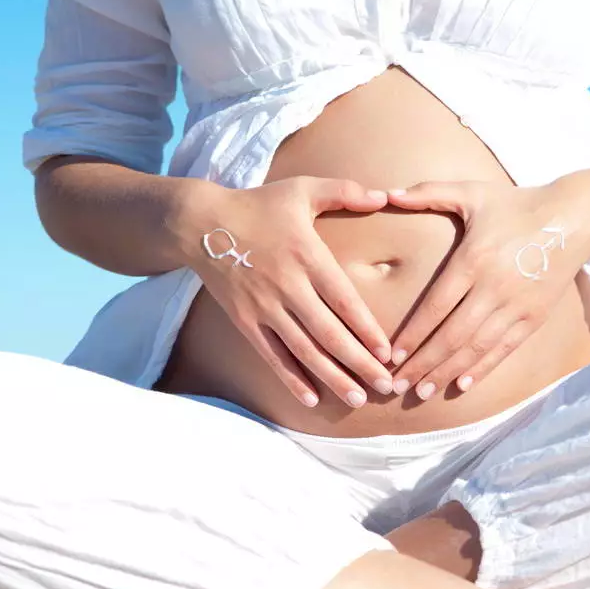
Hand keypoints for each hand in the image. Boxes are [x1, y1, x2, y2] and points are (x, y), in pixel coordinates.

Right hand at [186, 176, 394, 407]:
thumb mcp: (302, 189)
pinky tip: (311, 399)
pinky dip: (291, 379)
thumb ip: (344, 191)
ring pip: (303, 351)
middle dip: (359, 364)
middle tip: (385, 386)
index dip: (366, 330)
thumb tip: (384, 196)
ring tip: (357, 399)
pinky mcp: (245, 321)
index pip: (344, 301)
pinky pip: (271, 356)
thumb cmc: (259, 205)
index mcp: (307, 256)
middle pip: (329, 334)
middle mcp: (287, 286)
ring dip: (332, 378)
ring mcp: (264, 307)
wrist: (201, 224)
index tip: (387, 353)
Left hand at [385, 181, 589, 398]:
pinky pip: (503, 349)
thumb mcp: (472, 193)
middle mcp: (494, 288)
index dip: (413, 334)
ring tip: (422, 392)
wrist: (573, 219)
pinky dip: (482, 369)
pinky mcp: (534, 318)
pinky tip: (461, 385)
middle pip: (452, 336)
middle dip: (423, 364)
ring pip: (476, 348)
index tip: (392, 355)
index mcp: (474, 260)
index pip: (436, 306)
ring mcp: (516, 307)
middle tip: (396, 385)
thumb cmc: (516, 205)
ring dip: (447, 373)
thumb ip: (428, 193)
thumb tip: (387, 192)